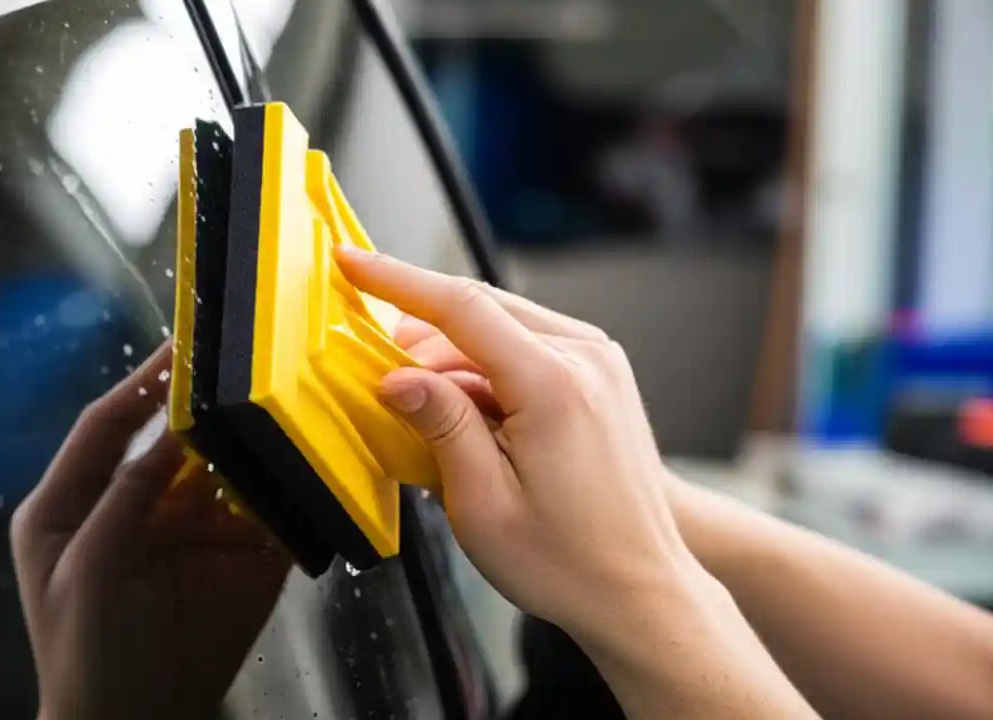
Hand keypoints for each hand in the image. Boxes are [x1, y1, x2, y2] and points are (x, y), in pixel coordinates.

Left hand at [10, 342, 290, 719]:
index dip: (141, 381)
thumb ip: (128, 493)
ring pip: (226, 471)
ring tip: (283, 413)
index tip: (179, 343)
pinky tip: (304, 469)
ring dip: (253, 446)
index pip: (107, 423)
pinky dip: (286, 492)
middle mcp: (134, 508)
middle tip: (247, 367)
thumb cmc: (84, 658)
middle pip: (173, 440)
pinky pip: (266, 514)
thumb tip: (174, 429)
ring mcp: (187, 533)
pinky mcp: (236, 561)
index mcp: (74, 504)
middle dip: (208, 408)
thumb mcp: (88, 567)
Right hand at [338, 247, 705, 646]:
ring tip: (427, 412)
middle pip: (480, 312)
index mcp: (554, 386)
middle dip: (420, 333)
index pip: (461, 306)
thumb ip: (440, 426)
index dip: (396, 280)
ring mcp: (599, 363)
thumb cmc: (569, 561)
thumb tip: (396, 377)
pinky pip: (529, 346)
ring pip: (503, 326)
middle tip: (380, 375)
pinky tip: (469, 411)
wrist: (640, 589)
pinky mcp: (600, 375)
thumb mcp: (483, 504)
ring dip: (454, 354)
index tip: (352, 263)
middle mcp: (586, 360)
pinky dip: (487, 365)